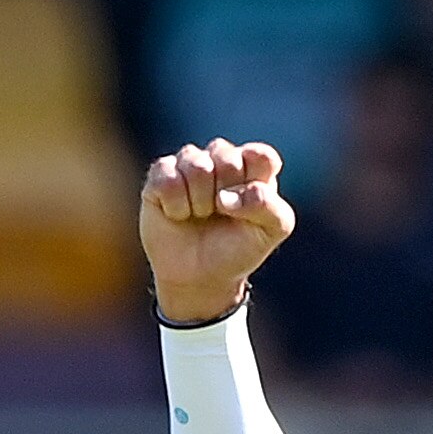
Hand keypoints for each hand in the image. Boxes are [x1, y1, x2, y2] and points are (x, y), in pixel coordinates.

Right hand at [139, 138, 295, 322]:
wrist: (201, 277)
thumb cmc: (239, 249)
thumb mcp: (272, 231)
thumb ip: (268, 206)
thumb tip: (226, 196)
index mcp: (254, 168)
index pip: (262, 156)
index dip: (255, 180)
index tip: (250, 203)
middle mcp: (222, 159)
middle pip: (227, 157)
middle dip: (226, 194)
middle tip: (223, 214)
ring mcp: (189, 164)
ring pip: (196, 164)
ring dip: (201, 201)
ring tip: (201, 215)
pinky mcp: (160, 175)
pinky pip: (167, 179)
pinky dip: (176, 206)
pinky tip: (179, 214)